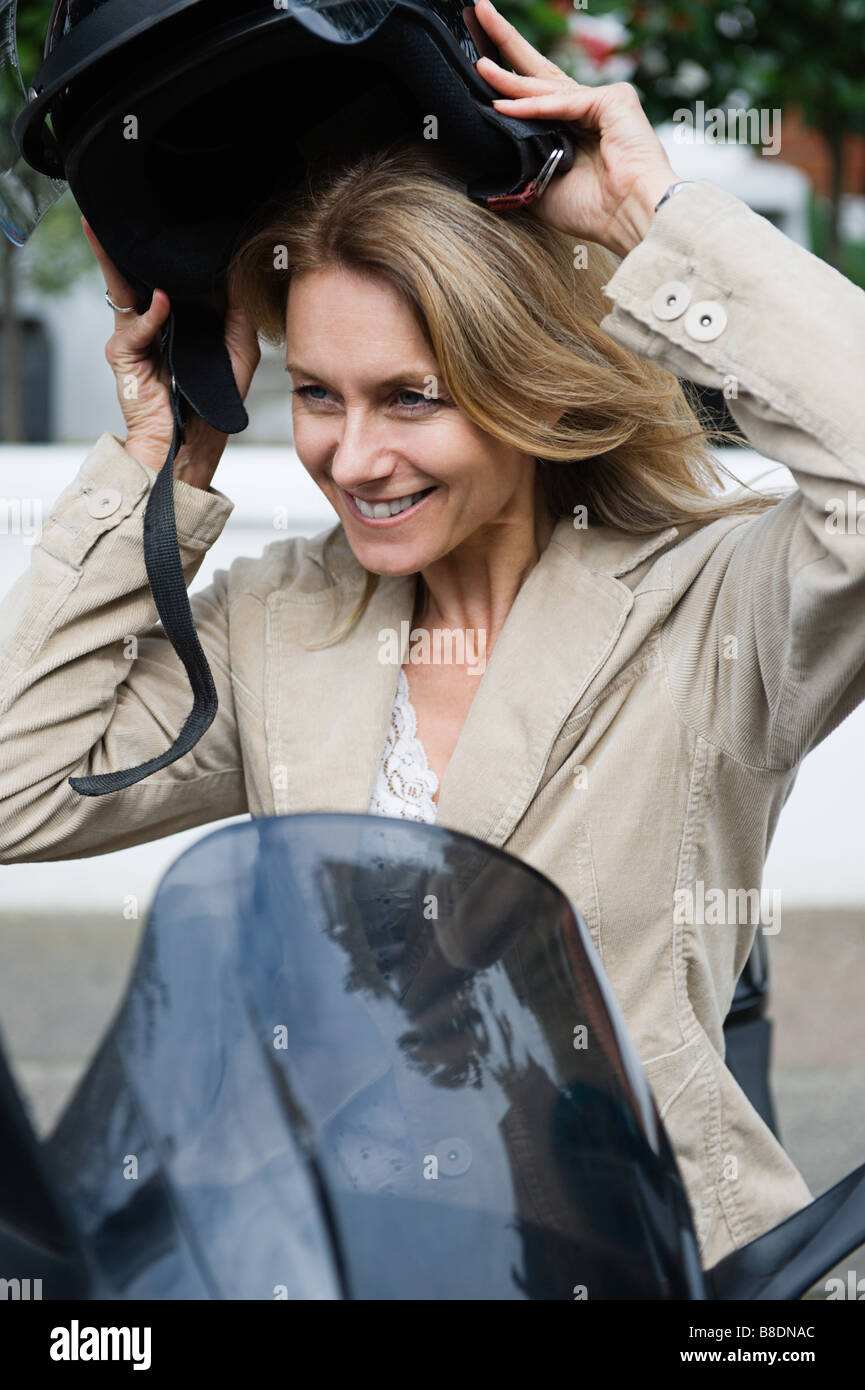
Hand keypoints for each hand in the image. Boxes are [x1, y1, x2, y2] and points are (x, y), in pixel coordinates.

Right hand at [82, 216, 260, 488]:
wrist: (194, 442)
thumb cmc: (213, 400)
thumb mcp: (239, 349)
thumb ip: (239, 311)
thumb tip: (237, 270)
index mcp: (176, 316)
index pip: (164, 272)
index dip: (163, 248)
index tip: (167, 218)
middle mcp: (151, 321)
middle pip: (133, 271)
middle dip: (121, 241)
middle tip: (119, 206)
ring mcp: (134, 336)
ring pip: (120, 288)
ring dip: (114, 259)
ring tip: (107, 229)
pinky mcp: (124, 356)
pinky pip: (134, 327)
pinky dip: (151, 316)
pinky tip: (163, 304)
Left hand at [471, 0, 680, 256]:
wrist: (629, 217)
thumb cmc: (594, 211)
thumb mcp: (542, 190)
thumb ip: (520, 168)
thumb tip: (486, 160)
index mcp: (572, 131)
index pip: (535, 96)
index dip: (508, 80)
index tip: (480, 63)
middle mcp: (586, 110)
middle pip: (538, 72)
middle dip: (508, 44)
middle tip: (480, 13)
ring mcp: (601, 101)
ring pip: (545, 87)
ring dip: (509, 76)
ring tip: (479, 66)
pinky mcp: (612, 100)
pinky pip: (562, 102)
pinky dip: (532, 106)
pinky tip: (503, 105)